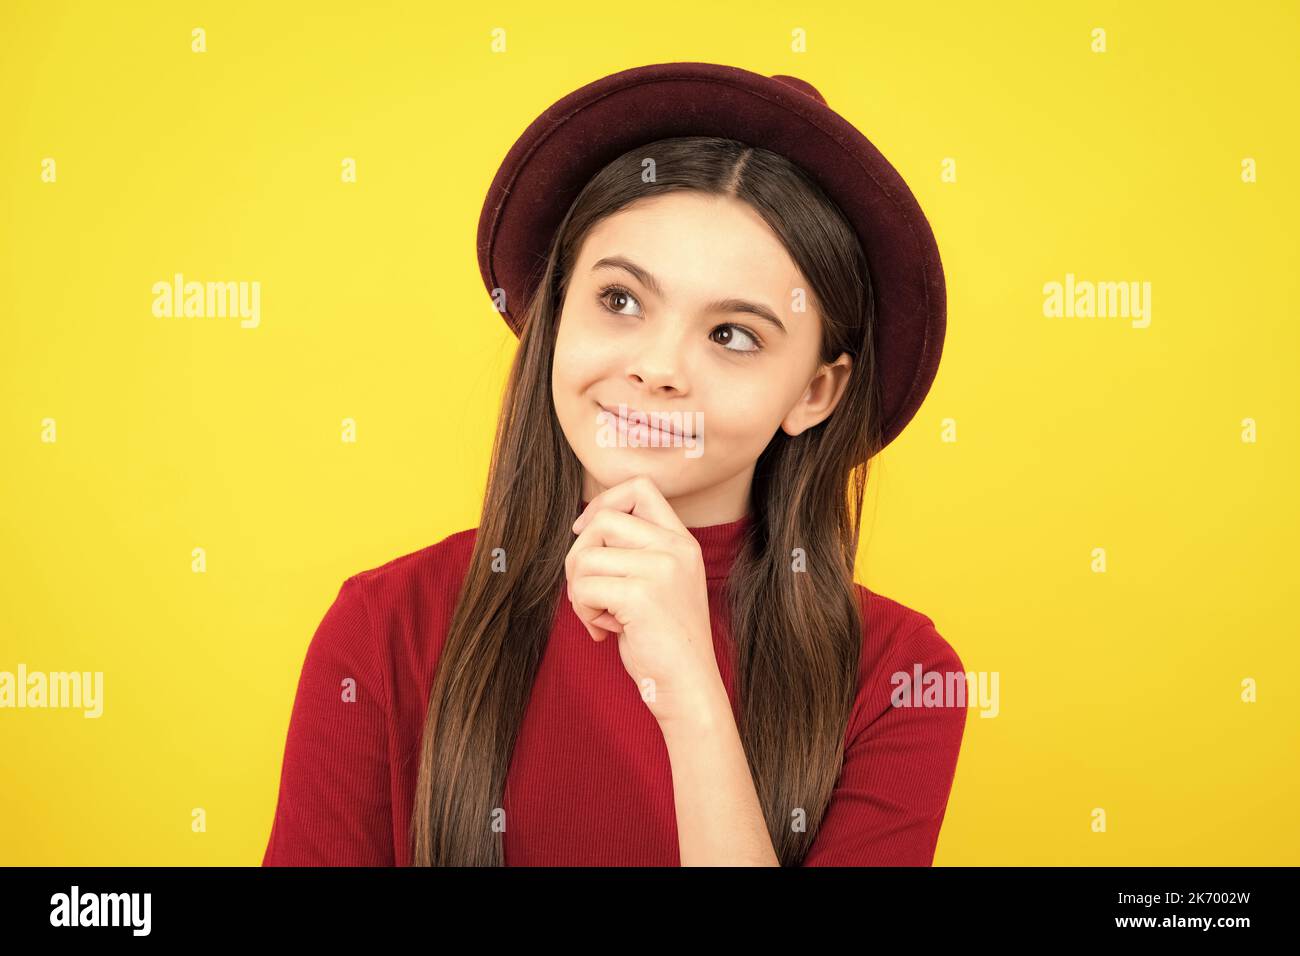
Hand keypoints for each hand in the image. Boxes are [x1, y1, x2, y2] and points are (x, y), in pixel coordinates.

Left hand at [565, 475, 723, 728]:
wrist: (688, 686)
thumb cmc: (664, 641)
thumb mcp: (658, 583)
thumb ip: (633, 553)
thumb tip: (582, 530)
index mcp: (681, 542)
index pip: (639, 488)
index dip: (602, 503)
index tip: (586, 533)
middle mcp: (675, 548)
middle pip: (603, 520)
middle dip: (580, 555)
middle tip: (588, 591)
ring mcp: (662, 568)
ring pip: (586, 555)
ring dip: (579, 590)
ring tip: (600, 615)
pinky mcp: (642, 594)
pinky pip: (584, 586)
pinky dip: (582, 610)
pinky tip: (603, 631)